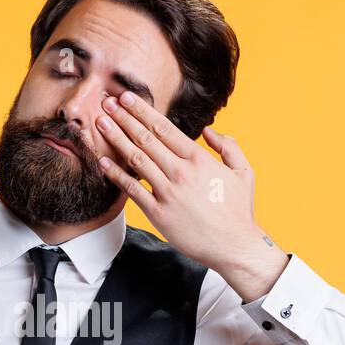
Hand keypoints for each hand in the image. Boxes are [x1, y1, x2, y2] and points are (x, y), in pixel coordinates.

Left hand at [94, 91, 288, 299]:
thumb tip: (208, 131)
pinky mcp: (158, 213)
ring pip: (136, 158)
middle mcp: (180, 172)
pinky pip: (132, 190)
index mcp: (199, 159)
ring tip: (100, 123)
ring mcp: (167, 192)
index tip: (127, 97)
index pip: (164, 127)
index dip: (142, 110)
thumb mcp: (243, 172)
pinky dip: (116, 174)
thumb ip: (228, 146)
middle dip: (124, 117)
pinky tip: (103, 161)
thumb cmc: (238, 210)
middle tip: (106, 103)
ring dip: (116, 138)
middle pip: (145, 137)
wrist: (234, 246)